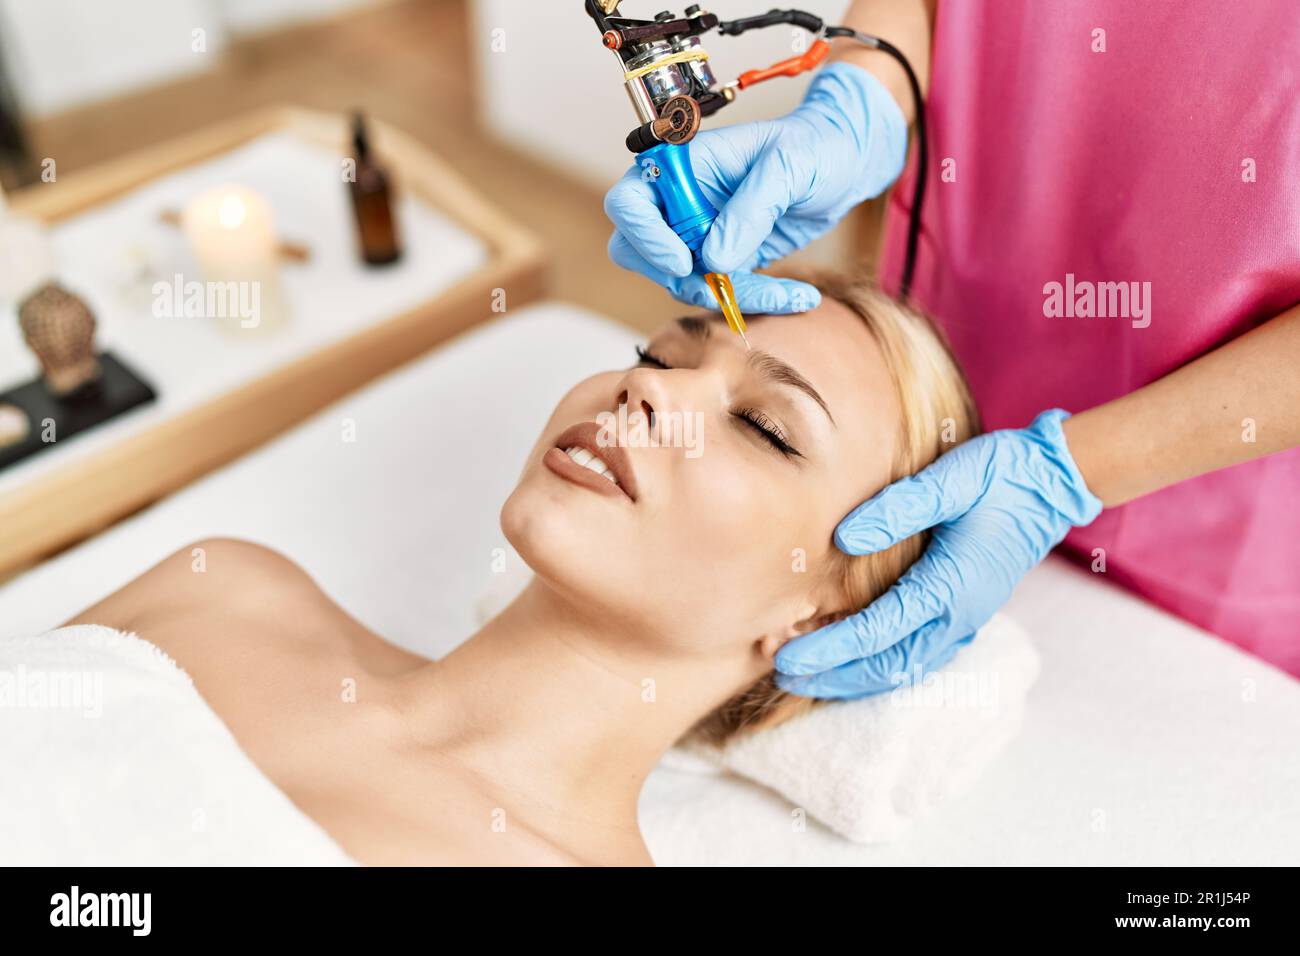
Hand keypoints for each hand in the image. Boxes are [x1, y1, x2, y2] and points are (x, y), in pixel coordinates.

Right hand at [604, 62, 907, 314]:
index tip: (683, 261)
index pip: (629, 202)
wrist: (844, 164)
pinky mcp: (722, 259)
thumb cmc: (815, 146)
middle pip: (636, 250)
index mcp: (682, 164)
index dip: (644, 236)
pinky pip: (718, 291)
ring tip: (788, 293)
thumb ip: (751, 208)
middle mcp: (680, 200)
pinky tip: (796, 296)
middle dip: (674, 276)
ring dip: (727, 295)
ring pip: (680, 281)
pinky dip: (753, 300)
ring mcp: (697, 232)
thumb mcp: (789, 165)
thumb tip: (714, 260)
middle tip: (720, 284)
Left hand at [774, 410, 1102, 697]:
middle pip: (887, 664)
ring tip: (807, 678)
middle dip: (833, 675)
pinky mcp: (964, 615)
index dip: (829, 647)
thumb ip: (898, 507)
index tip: (787, 656)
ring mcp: (965, 620)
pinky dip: (879, 668)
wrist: (1052, 482)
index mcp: (952, 585)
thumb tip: (843, 539)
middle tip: (782, 675)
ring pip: (903, 668)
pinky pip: (917, 657)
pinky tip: (850, 664)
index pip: (879, 630)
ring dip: (853, 678)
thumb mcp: (950, 478)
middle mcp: (959, 615)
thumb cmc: (1001, 474)